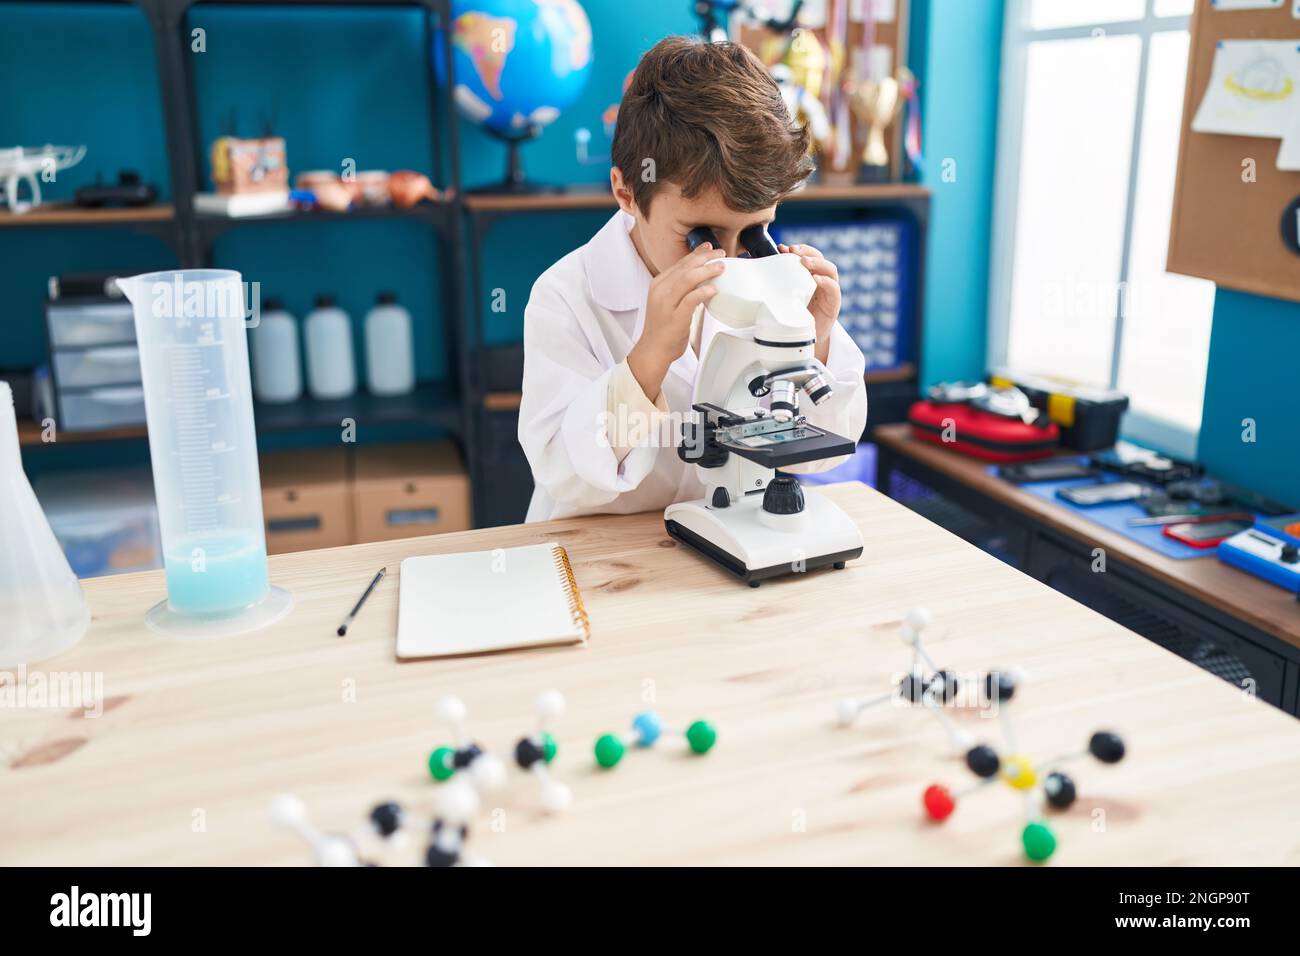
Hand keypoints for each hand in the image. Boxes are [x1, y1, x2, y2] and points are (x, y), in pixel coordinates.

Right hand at [628, 243, 724, 400]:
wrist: (653, 349)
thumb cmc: (663, 327)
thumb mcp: (669, 301)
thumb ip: (681, 288)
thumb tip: (702, 277)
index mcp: (659, 284)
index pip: (680, 263)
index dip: (697, 254)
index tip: (710, 248)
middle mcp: (660, 290)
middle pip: (685, 268)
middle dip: (705, 258)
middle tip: (721, 255)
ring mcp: (666, 304)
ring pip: (688, 279)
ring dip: (706, 271)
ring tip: (721, 268)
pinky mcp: (674, 317)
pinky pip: (690, 300)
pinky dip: (703, 292)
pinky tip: (713, 289)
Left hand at [780, 243, 839, 363]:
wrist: (806, 338)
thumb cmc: (795, 316)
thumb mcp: (785, 297)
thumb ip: (779, 284)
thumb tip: (762, 269)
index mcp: (810, 275)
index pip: (808, 255)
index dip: (798, 249)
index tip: (783, 248)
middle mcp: (822, 279)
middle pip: (820, 258)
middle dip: (807, 252)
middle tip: (794, 251)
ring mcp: (829, 290)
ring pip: (830, 269)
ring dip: (817, 263)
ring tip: (804, 262)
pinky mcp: (834, 303)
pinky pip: (833, 288)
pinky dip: (826, 281)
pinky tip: (816, 279)